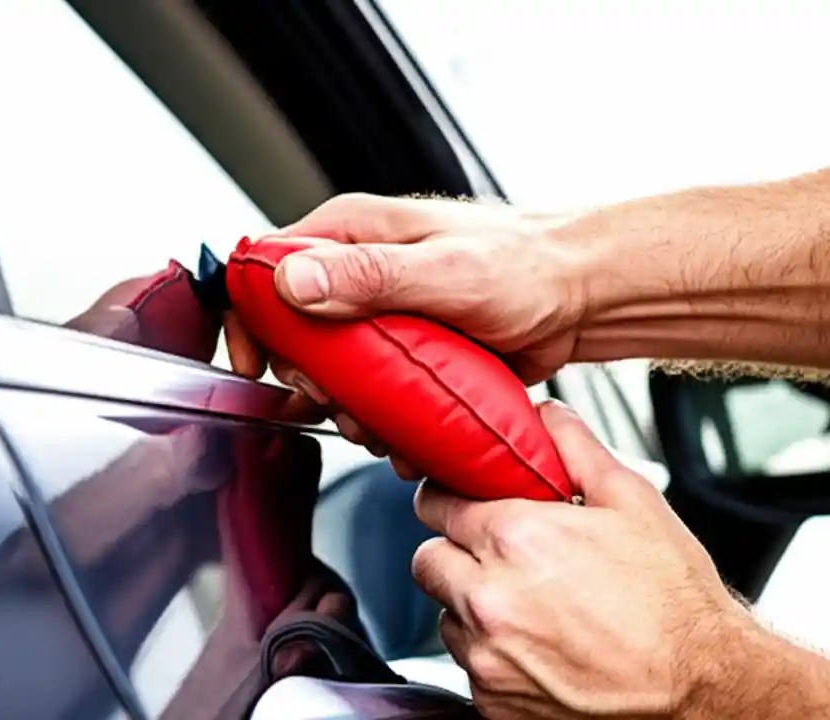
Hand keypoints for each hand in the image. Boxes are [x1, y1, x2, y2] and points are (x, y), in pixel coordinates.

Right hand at [224, 193, 590, 475]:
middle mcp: (357, 267)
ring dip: (343, 406)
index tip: (254, 364)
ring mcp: (379, 310)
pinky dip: (376, 417)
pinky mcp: (402, 347)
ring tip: (376, 425)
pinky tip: (401, 433)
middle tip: (339, 400)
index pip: (266, 267)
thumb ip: (367, 276)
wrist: (580, 297)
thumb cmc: (526, 266)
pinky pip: (367, 387)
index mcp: (352, 231)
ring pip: (328, 367)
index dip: (249, 318)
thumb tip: (292, 279)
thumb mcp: (443, 271)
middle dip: (307, 376)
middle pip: (292, 329)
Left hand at [411, 401, 751, 718]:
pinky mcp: (493, 702)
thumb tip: (547, 415)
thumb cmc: (677, 602)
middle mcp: (488, 598)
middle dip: (458, 556)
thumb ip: (576, 450)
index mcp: (513, 539)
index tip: (468, 510)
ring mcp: (487, 656)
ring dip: (476, 610)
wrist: (706, 691)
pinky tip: (543, 651)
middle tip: (504, 562)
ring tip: (535, 611)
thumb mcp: (634, 503)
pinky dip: (496, 658)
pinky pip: (470, 667)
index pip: (435, 505)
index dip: (453, 503)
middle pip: (429, 561)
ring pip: (447, 617)